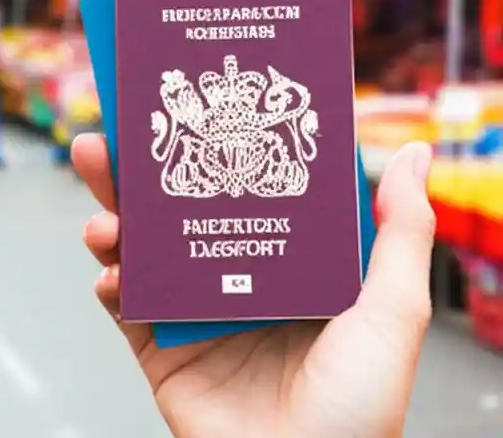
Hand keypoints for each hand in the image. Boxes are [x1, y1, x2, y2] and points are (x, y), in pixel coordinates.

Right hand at [73, 134, 434, 437]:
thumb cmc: (361, 406)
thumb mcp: (393, 310)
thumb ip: (399, 232)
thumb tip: (412, 152)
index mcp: (286, 264)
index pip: (241, 189)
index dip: (212, 147)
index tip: (187, 108)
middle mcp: (235, 281)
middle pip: (176, 213)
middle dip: (137, 175)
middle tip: (108, 140)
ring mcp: (194, 315)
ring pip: (141, 252)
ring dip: (111, 222)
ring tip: (103, 212)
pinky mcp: (161, 352)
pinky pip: (124, 308)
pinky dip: (110, 283)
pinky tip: (112, 274)